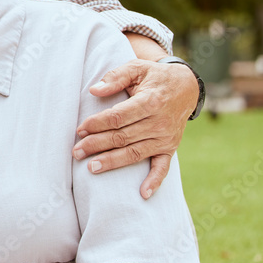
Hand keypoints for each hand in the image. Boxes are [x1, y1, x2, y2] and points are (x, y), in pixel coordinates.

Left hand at [73, 59, 197, 198]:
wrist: (186, 87)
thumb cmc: (154, 77)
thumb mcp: (136, 68)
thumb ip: (115, 77)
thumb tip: (94, 90)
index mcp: (150, 101)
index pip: (118, 117)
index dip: (98, 124)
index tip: (80, 129)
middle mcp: (159, 123)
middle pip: (123, 137)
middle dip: (97, 145)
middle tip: (76, 152)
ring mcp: (165, 138)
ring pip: (135, 153)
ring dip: (112, 162)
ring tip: (91, 168)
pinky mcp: (170, 148)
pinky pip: (162, 167)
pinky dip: (154, 181)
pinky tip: (142, 194)